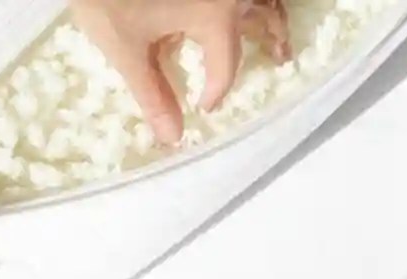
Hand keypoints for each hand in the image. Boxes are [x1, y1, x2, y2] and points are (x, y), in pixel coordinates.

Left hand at [71, 0, 291, 144]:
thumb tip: (172, 138)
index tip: (205, 105)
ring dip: (271, 9)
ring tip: (275, 24)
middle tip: (280, 57)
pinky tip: (243, 3)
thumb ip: (152, 94)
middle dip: (274, 38)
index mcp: (215, 15)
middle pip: (266, 16)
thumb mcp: (125, 47)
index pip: (226, 65)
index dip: (217, 90)